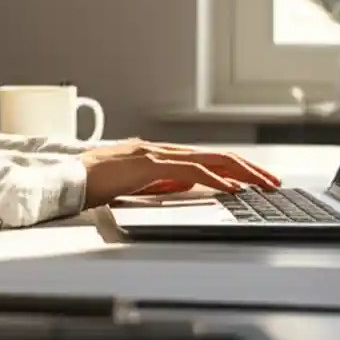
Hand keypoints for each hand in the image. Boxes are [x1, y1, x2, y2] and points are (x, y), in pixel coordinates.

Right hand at [79, 140, 281, 208]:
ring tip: (262, 184)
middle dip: (248, 168)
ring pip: (209, 159)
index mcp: (159, 154)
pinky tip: (230, 189)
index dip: (235, 168)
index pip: (207, 159)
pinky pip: (188, 171)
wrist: (66, 180)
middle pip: (216, 155)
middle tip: (273, 182)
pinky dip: (213, 178)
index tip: (256, 181)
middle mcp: (161, 150)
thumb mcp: (136, 185)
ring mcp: (155, 154)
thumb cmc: (94, 185)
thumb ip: (162, 182)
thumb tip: (190, 186)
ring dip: (240, 172)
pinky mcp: (147, 164)